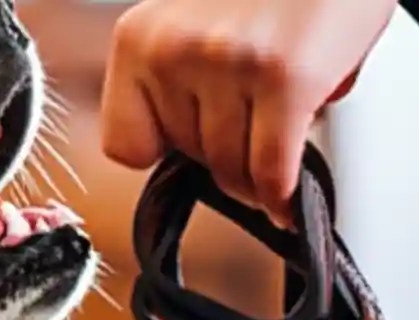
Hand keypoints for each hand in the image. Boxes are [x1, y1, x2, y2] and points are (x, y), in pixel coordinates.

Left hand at [101, 0, 394, 225]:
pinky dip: (284, 197)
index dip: (169, 153)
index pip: (126, 146)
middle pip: (188, 160)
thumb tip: (204, 155)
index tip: (195, 150)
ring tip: (283, 140)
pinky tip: (292, 199)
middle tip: (258, 133)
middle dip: (227, 155)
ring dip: (260, 175)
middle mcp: (173, 51)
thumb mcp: (197, 21)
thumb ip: (185, 82)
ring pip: (232, 171)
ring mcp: (226, 64)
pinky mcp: (283, 78)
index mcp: (138, 38)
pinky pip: (271, 171)